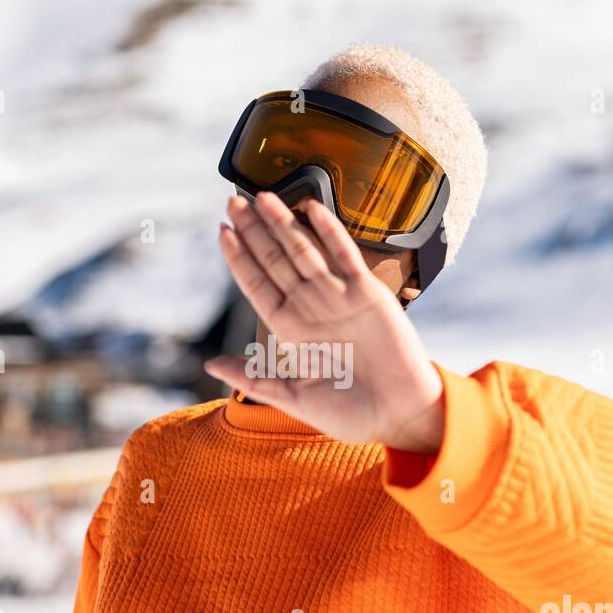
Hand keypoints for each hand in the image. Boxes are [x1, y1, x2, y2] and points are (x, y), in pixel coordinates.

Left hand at [204, 191, 444, 453]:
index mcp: (291, 330)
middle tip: (233, 202)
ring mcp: (339, 297)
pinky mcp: (368, 293)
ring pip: (304, 251)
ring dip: (283, 223)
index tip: (221, 231)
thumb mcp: (295, 399)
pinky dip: (330, 231)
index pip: (257, 284)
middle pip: (276, 260)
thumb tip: (211, 364)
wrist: (401, 415)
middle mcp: (311, 308)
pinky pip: (345, 255)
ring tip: (260, 197)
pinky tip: (311, 208)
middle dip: (254, 231)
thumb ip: (255, 379)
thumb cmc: (351, 413)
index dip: (239, 258)